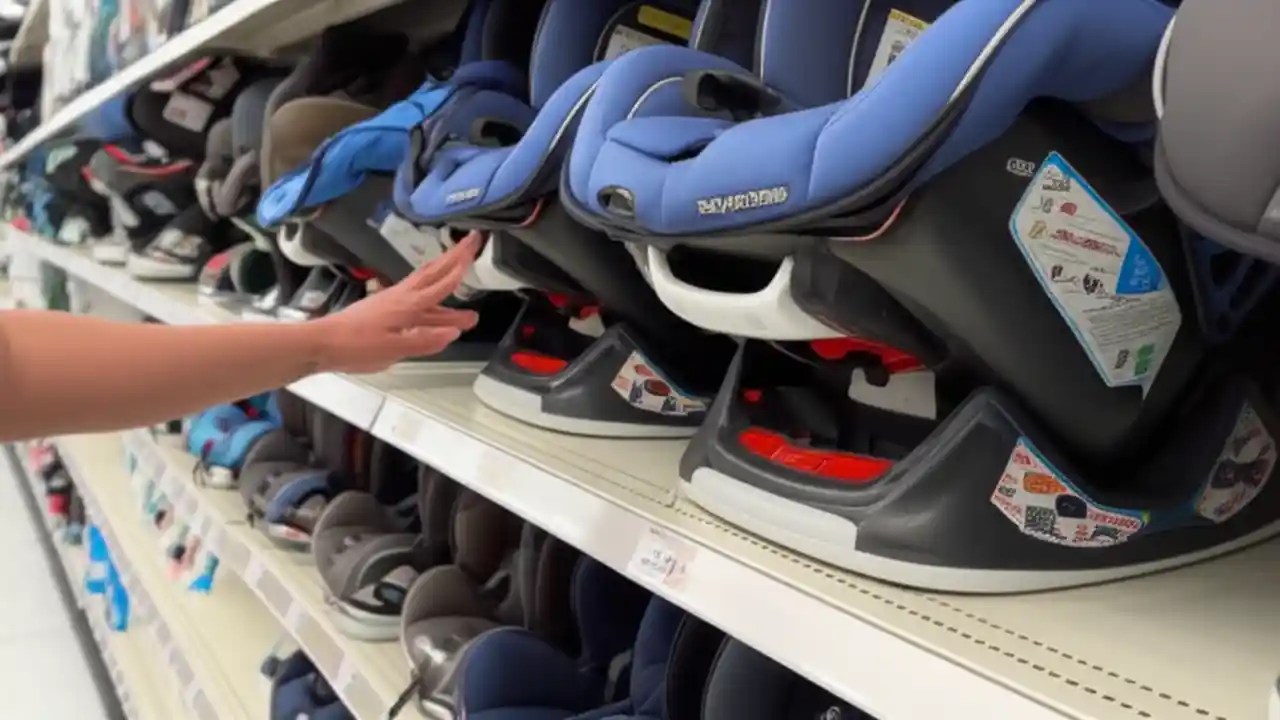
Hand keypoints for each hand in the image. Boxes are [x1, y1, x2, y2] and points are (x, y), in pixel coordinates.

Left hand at [310, 232, 480, 373]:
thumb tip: (455, 332)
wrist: (323, 342)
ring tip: (466, 280)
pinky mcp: (386, 307)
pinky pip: (417, 295)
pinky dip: (431, 292)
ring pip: (426, 283)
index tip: (475, 250)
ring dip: (446, 276)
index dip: (460, 269)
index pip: (441, 284)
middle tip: (473, 239)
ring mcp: (394, 300)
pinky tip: (436, 302)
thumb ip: (425, 340)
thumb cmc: (357, 347)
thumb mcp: (393, 349)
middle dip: (455, 256)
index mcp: (408, 305)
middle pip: (434, 272)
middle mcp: (403, 297)